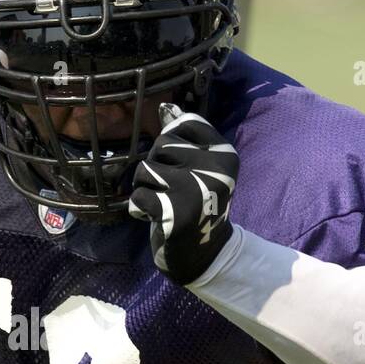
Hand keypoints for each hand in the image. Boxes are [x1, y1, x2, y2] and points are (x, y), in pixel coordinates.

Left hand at [128, 105, 239, 284]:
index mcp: (225, 152)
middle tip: (171, 191)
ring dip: (145, 188)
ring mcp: (197, 190)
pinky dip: (140, 209)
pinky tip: (156, 219)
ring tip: (163, 203)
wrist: (204, 256)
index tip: (183, 169)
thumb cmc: (196, 206)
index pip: (183, 123)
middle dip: (156, 168)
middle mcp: (216, 168)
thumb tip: (166, 107)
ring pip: (145, 169)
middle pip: (161, 145)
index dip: (171, 145)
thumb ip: (183, 139)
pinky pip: (139, 196)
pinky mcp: (176, 213)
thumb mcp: (197, 168)